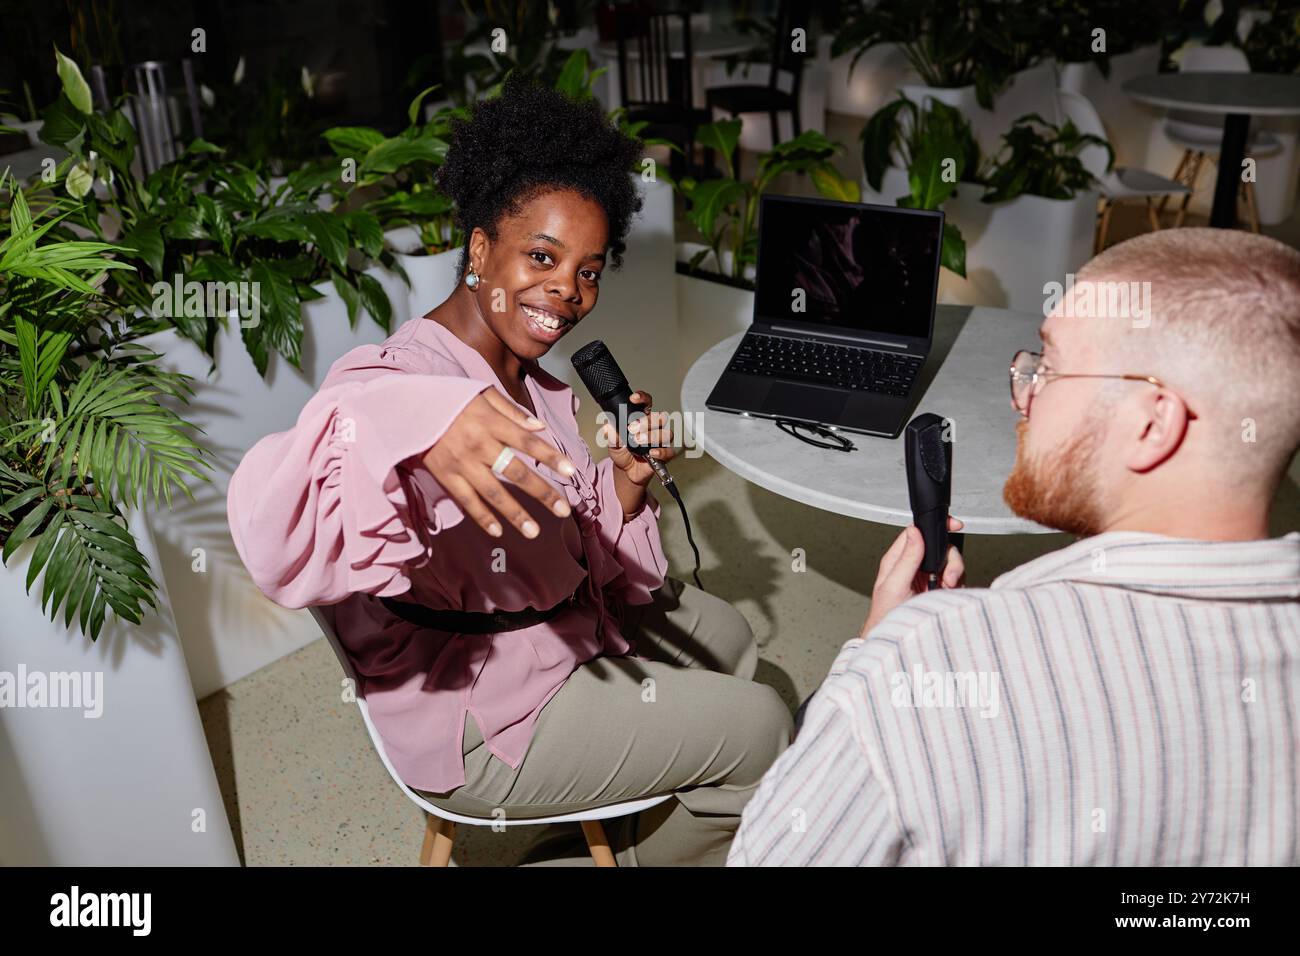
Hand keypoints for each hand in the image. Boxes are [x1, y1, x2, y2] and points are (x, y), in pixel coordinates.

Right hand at [421, 388, 575, 538]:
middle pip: (516, 472)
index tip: (570, 472)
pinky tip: (498, 531)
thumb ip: (512, 411)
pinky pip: (467, 501)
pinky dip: (482, 517)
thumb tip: (540, 428)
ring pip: (493, 493)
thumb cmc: (449, 398)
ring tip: (534, 532)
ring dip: (515, 514)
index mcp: (490, 422)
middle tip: (563, 510)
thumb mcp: (481, 394)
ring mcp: (461, 463)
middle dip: (542, 492)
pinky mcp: (445, 476)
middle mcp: (478, 444)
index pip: (528, 442)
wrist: (405, 407)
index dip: (550, 457)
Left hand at [600, 391, 677, 487]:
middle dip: (646, 421)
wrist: (627, 471)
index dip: (642, 398)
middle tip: (632, 428)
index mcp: (642, 419)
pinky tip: (651, 452)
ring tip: (638, 441)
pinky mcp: (664, 454)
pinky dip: (661, 451)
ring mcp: (660, 440)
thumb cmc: (623, 453)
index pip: (646, 403)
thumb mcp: (612, 444)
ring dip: (652, 436)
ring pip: (666, 433)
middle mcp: (654, 427)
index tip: (633, 399)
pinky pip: (669, 451)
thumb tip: (608, 427)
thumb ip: (611, 435)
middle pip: (659, 417)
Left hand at [860, 516, 964, 636]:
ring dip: (955, 574)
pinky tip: (949, 594)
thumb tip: (914, 532)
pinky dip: (958, 586)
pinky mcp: (939, 590)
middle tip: (947, 577)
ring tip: (946, 588)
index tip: (953, 526)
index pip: (917, 532)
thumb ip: (906, 559)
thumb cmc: (886, 617)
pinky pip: (957, 579)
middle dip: (950, 559)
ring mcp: (928, 578)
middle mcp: (914, 566)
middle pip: (940, 547)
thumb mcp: (894, 586)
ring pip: (951, 563)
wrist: (897, 642)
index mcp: (898, 559)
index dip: (934, 527)